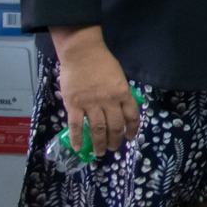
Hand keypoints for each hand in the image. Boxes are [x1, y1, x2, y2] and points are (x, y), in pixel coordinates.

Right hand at [54, 36, 138, 157]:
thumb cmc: (102, 62)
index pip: (132, 115)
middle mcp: (109, 101)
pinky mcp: (74, 105)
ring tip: (100, 152)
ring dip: (100, 143)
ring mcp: (91, 104)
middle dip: (116, 140)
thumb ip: (121, 93)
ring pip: (98, 129)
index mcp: (123, 93)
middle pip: (115, 126)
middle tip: (113, 148)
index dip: (132, 129)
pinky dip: (77, 138)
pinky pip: (76, 126)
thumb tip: (122, 109)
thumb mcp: (119, 76)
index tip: (130, 137)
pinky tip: (78, 148)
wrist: (82, 53)